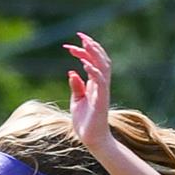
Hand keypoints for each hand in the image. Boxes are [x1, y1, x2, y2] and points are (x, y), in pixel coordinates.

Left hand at [63, 32, 112, 153]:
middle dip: (91, 46)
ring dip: (94, 54)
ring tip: (85, 44)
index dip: (83, 51)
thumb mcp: (77, 100)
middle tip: (80, 35)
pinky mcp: (101, 98)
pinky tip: (85, 64)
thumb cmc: (85, 121)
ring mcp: (103, 90)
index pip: (92, 61)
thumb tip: (71, 72)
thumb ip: (76, 86)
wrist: (91, 138)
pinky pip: (101, 81)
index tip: (71, 44)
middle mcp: (101, 84)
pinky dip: (94, 71)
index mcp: (95, 83)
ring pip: (103, 66)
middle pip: (100, 59)